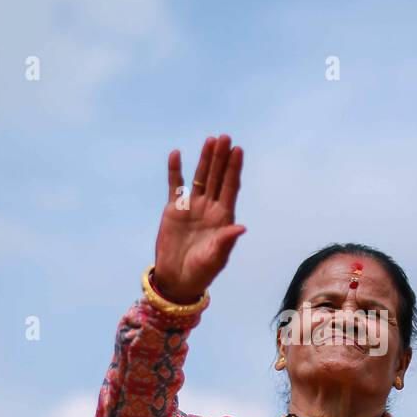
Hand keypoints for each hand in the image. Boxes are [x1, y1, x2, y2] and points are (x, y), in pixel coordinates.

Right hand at [152, 134, 245, 303]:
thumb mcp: (215, 257)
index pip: (231, 187)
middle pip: (217, 177)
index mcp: (223, 217)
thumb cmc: (201, 271)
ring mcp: (192, 207)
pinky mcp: (174, 209)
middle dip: (221, 158)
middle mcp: (210, 208)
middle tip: (225, 137)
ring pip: (200, 177)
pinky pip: (176, 185)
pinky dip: (175, 170)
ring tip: (210, 140)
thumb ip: (226, 241)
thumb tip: (241, 228)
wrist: (178, 278)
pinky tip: (176, 154)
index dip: (234, 169)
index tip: (238, 150)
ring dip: (205, 159)